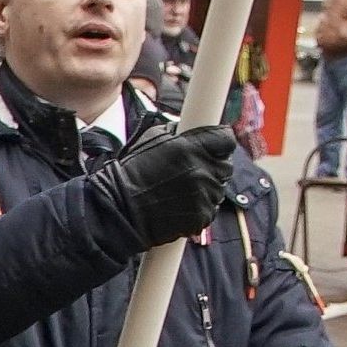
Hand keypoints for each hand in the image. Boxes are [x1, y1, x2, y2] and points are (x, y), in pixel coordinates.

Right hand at [89, 124, 238, 245]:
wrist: (121, 209)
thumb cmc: (132, 173)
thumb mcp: (151, 139)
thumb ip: (177, 132)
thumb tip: (190, 129)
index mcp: (191, 148)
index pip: (226, 139)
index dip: (220, 142)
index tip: (215, 145)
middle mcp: (201, 171)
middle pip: (226, 165)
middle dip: (213, 165)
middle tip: (196, 169)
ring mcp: (203, 196)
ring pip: (219, 188)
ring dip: (207, 187)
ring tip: (183, 190)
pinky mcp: (201, 217)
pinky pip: (210, 209)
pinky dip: (200, 207)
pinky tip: (181, 205)